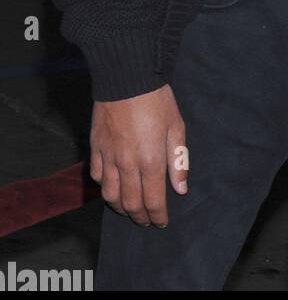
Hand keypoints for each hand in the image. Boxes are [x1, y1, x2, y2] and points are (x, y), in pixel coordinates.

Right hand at [89, 84, 187, 226]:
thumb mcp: (176, 126)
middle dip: (140, 216)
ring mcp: (108, 157)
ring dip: (120, 208)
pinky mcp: (95, 147)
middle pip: (131, 203)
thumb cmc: (156, 99)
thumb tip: (181, 188)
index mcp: (151, 159)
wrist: (126, 77)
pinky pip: (96, 176)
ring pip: (111, 195)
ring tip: (129, 211)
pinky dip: (104, 188)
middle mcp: (128, 163)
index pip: (154, 200)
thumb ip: (178, 160)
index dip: (158, 215)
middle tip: (146, 220)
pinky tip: (111, 189)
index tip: (161, 222)